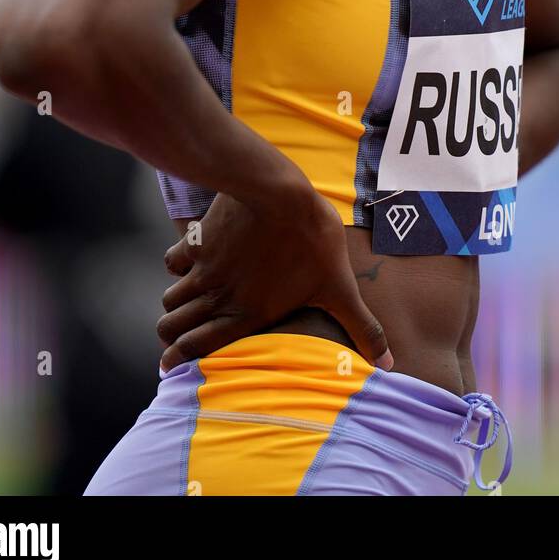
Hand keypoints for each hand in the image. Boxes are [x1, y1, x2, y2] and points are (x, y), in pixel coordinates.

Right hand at [156, 189, 392, 372]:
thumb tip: (389, 363)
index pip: (196, 349)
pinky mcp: (198, 239)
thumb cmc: (312, 240)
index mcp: (246, 315)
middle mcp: (218, 296)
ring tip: (184, 304)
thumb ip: (361, 327)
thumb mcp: (340, 287)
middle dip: (171, 334)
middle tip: (178, 335)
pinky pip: (173, 261)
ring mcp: (205, 268)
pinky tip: (191, 261)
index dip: (178, 361)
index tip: (171, 368)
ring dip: (175, 303)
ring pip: (170, 298)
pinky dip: (177, 265)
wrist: (279, 191)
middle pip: (170, 326)